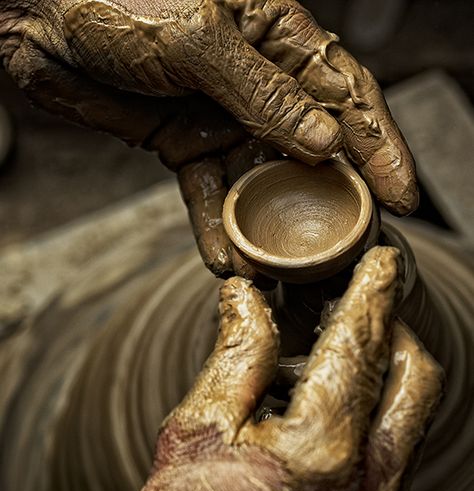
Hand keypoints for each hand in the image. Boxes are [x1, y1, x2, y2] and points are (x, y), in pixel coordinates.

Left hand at [1, 1, 417, 276]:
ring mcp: (222, 117)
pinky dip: (216, 227)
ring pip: (261, 180)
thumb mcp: (200, 37)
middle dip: (334, 196)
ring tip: (287, 267)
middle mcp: (257, 82)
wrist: (38, 15)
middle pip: (313, 147)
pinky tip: (227, 261)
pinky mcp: (183, 144)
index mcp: (276, 37)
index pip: (346, 95)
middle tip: (353, 243)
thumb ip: (263, 93)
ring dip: (272, 225)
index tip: (404, 195)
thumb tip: (323, 140)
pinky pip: (208, 194)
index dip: (380, 146)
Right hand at [75, 246, 442, 490]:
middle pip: (416, 380)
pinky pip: (391, 461)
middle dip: (395, 330)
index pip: (357, 349)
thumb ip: (234, 355)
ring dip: (382, 376)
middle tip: (364, 303)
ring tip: (329, 358)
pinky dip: (367, 422)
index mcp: (318, 455)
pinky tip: (321, 416)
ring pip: (410, 421)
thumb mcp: (195, 430)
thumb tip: (247, 297)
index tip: (383, 261)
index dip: (371, 294)